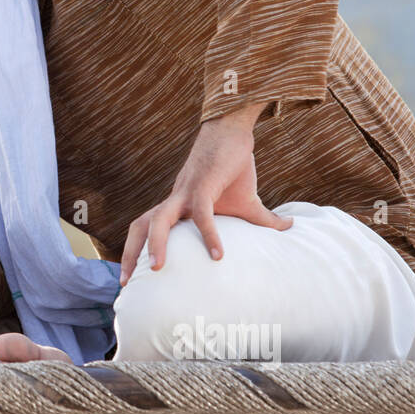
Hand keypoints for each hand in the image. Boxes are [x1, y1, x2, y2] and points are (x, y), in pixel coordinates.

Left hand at [120, 102, 290, 283]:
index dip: (133, 251)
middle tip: (124, 283)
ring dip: (155, 244)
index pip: (145, 229)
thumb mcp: (248, 202)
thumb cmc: (233, 166)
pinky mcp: (204, 184)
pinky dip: (208, 234)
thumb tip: (290, 229)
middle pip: (140, 226)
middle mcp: (175, 200)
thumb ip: (263, 221)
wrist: (233, 130)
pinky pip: (202, 212)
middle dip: (130, 253)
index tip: (127, 278)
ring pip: (160, 219)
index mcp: (177, 206)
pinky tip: (218, 256)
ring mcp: (187, 192)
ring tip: (157, 270)